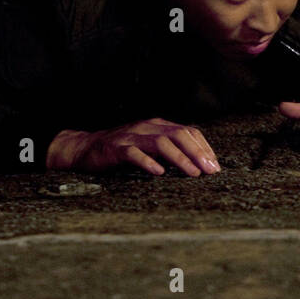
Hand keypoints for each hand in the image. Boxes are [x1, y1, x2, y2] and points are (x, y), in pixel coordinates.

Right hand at [46, 118, 220, 175]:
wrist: (84, 148)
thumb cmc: (122, 150)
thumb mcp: (149, 146)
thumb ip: (170, 150)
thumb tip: (199, 165)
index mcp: (158, 125)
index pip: (189, 131)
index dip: (204, 147)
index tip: (215, 165)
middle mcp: (147, 127)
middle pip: (179, 134)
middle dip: (197, 153)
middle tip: (209, 170)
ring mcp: (131, 136)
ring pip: (161, 142)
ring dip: (179, 158)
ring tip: (192, 173)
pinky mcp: (115, 148)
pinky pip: (134, 153)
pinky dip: (148, 162)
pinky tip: (159, 172)